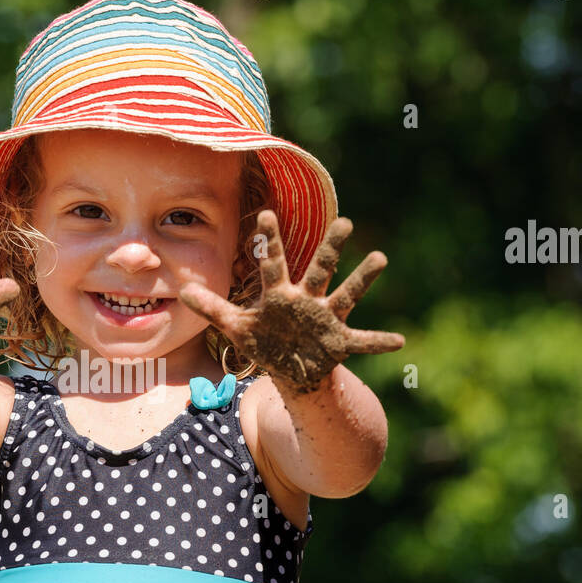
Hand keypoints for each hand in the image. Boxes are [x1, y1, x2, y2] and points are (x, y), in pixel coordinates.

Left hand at [178, 211, 404, 392]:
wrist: (290, 369)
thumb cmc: (264, 342)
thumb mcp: (236, 327)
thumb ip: (212, 308)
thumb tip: (181, 291)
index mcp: (280, 294)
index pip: (272, 263)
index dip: (268, 241)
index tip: (265, 213)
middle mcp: (307, 300)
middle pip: (319, 269)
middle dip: (331, 248)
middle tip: (346, 221)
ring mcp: (325, 319)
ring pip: (346, 295)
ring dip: (363, 279)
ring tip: (380, 257)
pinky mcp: (339, 342)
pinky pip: (362, 342)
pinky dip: (380, 342)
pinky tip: (400, 341)